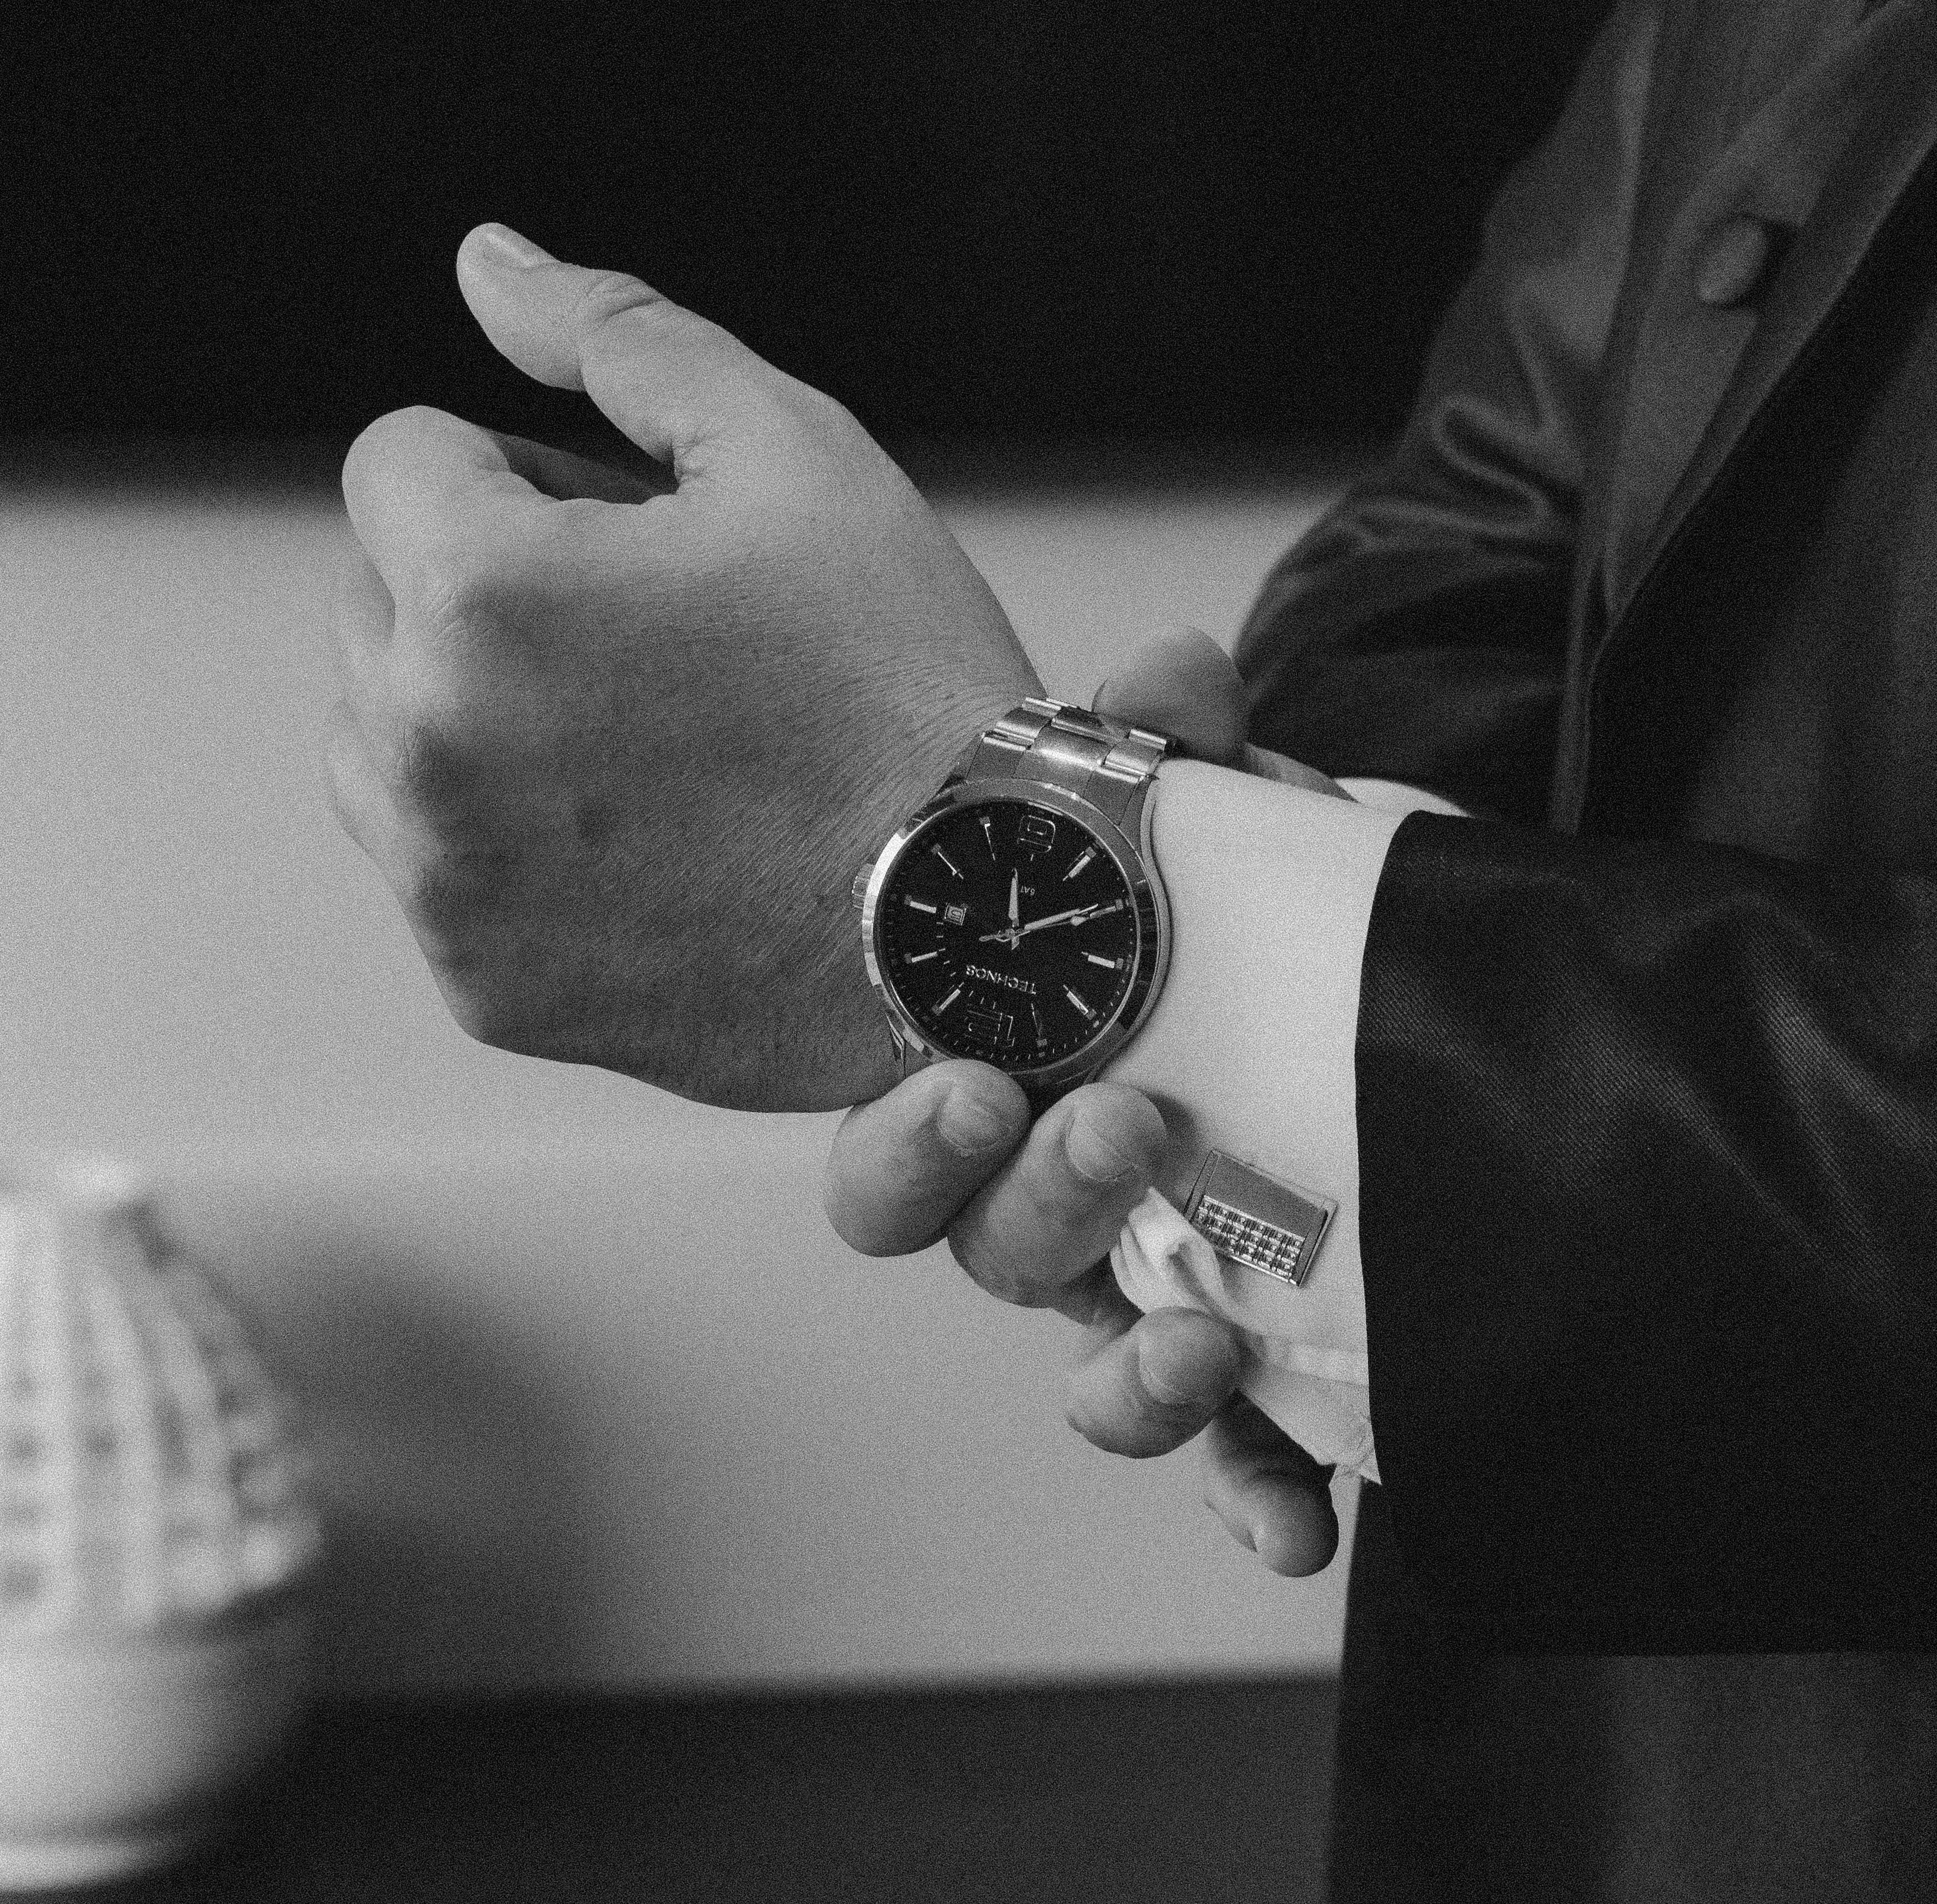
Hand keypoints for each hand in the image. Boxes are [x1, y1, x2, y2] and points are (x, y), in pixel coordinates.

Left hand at [324, 225, 1037, 1107]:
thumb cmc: (899, 674)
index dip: (525, 472)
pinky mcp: (479, 982)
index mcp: (479, 587)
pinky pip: (434, 862)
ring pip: (380, 730)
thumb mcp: (788, 448)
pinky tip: (649, 834)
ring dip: (473, 705)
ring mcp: (442, 880)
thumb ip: (614, 334)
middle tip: (660, 628)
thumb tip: (485, 260)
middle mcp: (422, 744)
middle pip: (375, 591)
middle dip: (489, 583)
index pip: (397, 457)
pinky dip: (509, 835)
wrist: (983, 916)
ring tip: (644, 730)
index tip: (636, 533)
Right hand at [824, 625, 1343, 1571]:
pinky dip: (1254, 1487)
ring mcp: (1139, 1282)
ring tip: (1205, 1343)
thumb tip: (1177, 674)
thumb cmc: (1191, 919)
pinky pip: (1233, 1447)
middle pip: (985, 1249)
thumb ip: (1171, 748)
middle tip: (1121, 1126)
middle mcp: (1044, 1197)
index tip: (970, 1085)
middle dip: (1039, 1202)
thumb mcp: (1188, 823)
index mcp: (1000, 1079)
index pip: (896, 1149)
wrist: (1302, 994)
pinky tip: (1300, 1524)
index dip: (907, 1140)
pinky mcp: (1246, 1346)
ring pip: (1091, 1365)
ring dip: (1130, 1375)